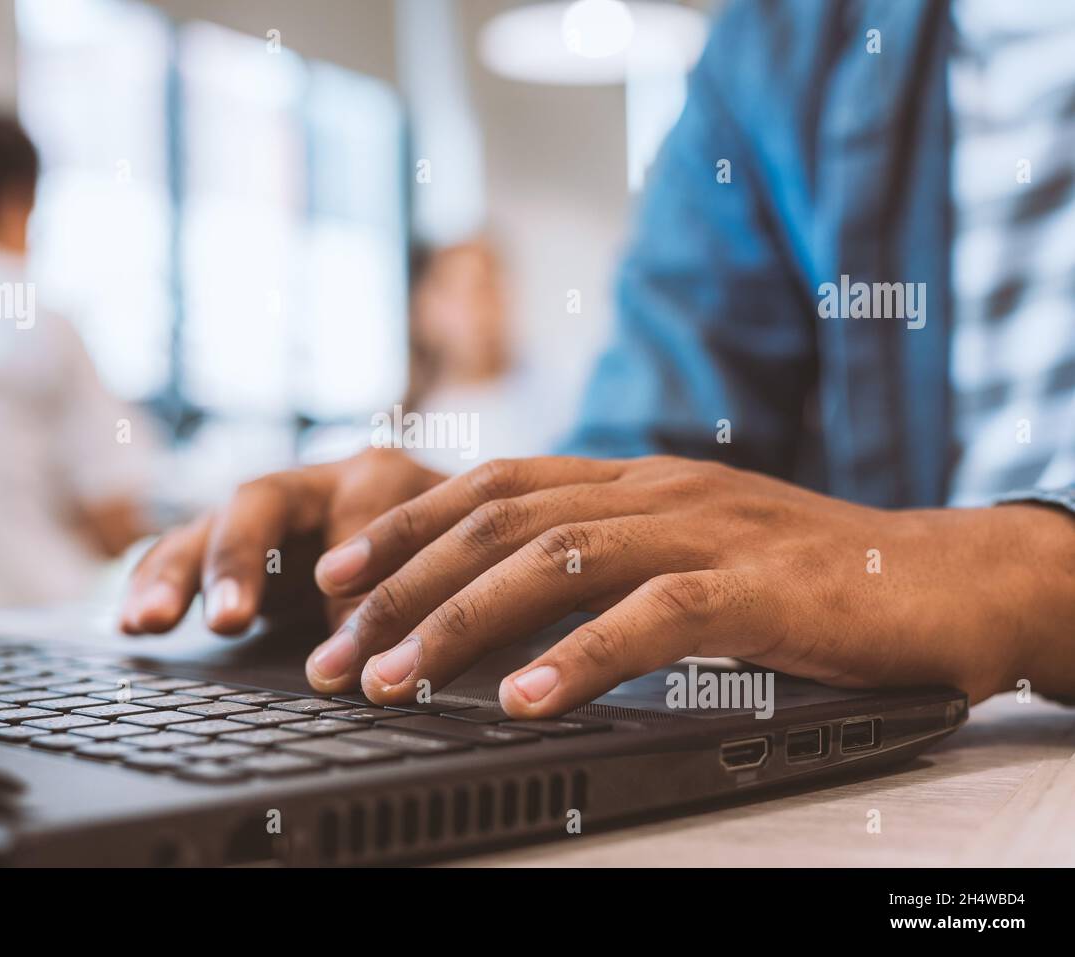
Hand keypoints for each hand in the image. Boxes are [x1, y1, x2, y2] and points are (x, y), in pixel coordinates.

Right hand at [119, 448, 444, 635]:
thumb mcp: (450, 563)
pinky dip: (154, 584)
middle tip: (227, 620)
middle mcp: (313, 481)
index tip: (347, 636)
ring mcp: (266, 510)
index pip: (357, 510)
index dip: (351, 571)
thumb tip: (375, 653)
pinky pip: (181, 552)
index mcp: (379, 475)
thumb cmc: (447, 550)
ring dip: (179, 576)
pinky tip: (132, 623)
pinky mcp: (229, 540)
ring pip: (211, 526)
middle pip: (264, 501)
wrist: (431, 529)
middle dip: (240, 560)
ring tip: (151, 623)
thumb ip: (418, 591)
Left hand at [306, 455, 1074, 713]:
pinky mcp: (763, 587)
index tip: (335, 575)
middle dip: (403, 588)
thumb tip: (509, 605)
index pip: (496, 485)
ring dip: (461, 623)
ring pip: (557, 560)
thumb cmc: (802, 579)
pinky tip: (524, 700)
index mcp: (634, 479)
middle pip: (501, 522)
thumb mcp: (687, 551)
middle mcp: (657, 489)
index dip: (408, 526)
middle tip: (333, 653)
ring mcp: (710, 530)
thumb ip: (609, 559)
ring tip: (393, 679)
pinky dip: (581, 658)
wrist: (947, 576)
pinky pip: (654, 618)